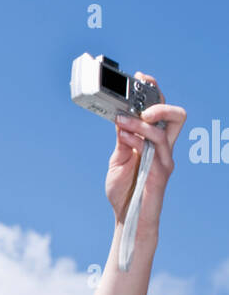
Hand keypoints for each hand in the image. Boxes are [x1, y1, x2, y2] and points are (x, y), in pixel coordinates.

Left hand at [106, 77, 185, 228]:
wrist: (127, 218)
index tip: (140, 77)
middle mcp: (162, 148)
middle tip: (140, 102)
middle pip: (176, 115)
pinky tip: (125, 137)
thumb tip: (120, 117)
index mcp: (152, 142)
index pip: (160, 111)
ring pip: (166, 127)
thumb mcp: (118, 159)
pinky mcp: (162, 170)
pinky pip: (156, 146)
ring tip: (124, 120)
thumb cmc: (123, 191)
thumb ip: (122, 139)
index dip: (154, 92)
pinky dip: (139, 137)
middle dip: (160, 101)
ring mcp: (164, 158)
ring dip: (143, 120)